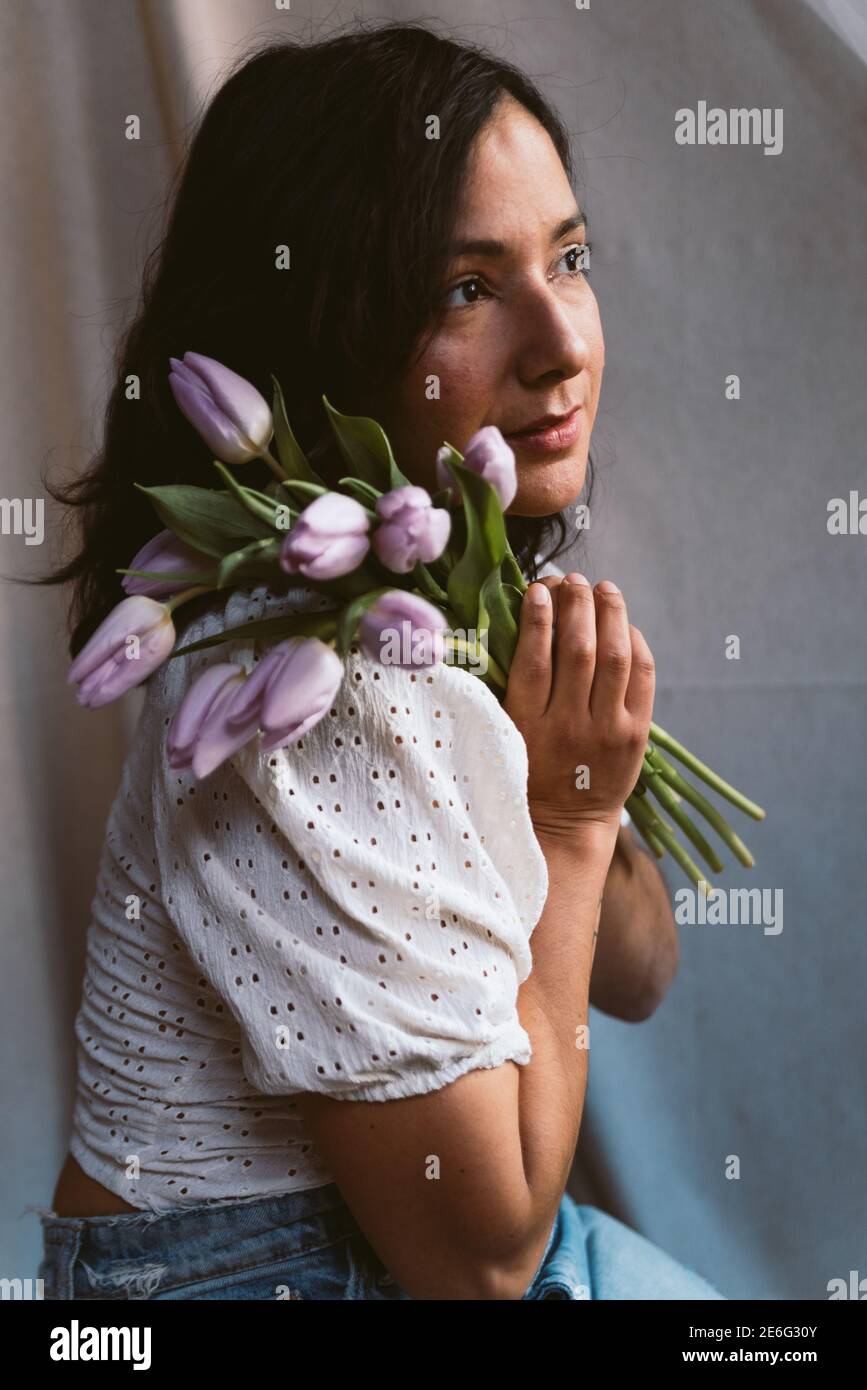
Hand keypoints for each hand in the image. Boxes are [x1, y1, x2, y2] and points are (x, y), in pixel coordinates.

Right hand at [504, 573, 655, 838]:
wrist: (566, 824)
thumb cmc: (527, 772)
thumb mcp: (507, 735)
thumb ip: (512, 687)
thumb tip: (522, 621)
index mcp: (528, 726)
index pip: (535, 659)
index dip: (538, 617)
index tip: (538, 588)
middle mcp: (569, 726)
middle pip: (579, 649)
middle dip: (576, 604)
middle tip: (572, 579)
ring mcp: (607, 730)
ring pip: (614, 656)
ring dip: (610, 614)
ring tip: (603, 589)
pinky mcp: (636, 736)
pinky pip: (642, 676)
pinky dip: (635, 643)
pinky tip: (625, 625)